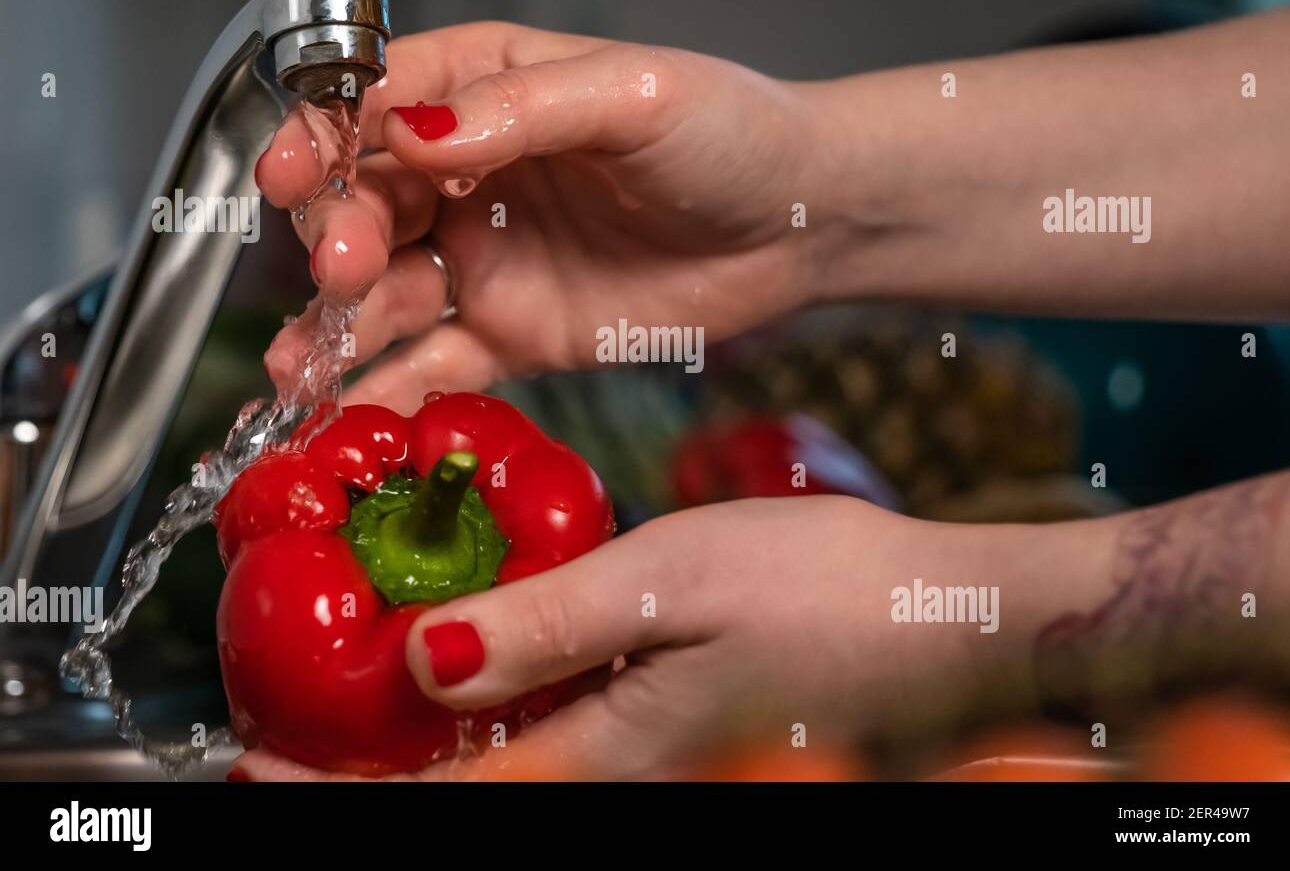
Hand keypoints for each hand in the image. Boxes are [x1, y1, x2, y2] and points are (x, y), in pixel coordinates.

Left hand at [228, 496, 982, 779]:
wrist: (940, 617)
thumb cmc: (828, 593)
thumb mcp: (673, 581)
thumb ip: (547, 623)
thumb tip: (425, 658)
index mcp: (609, 755)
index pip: (446, 800)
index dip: (339, 795)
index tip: (257, 769)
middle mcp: (620, 772)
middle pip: (465, 788)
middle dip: (368, 768)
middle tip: (290, 724)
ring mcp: (646, 754)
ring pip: (505, 763)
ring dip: (424, 739)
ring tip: (360, 684)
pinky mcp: (667, 723)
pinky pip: (557, 731)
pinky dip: (496, 707)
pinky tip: (478, 656)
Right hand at [257, 23, 830, 412]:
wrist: (797, 225)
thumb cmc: (729, 135)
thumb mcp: (630, 96)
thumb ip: (519, 108)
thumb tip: (412, 132)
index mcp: (484, 90)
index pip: (371, 105)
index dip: (318, 139)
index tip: (290, 175)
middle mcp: (468, 175)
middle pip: (363, 206)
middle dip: (335, 241)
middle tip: (340, 271)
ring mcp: (487, 259)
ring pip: (386, 295)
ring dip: (335, 329)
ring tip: (301, 367)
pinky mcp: (515, 334)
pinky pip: (438, 365)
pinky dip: (390, 392)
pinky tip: (350, 415)